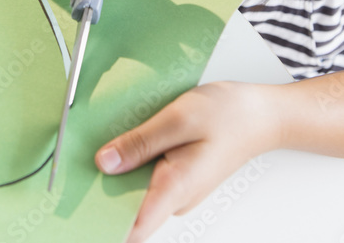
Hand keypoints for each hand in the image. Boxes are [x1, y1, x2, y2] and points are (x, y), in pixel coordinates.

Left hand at [94, 82, 281, 242]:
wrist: (263, 115)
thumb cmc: (229, 115)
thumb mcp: (179, 117)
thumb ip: (140, 142)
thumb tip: (104, 162)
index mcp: (176, 187)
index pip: (135, 228)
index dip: (104, 224)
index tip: (80, 212)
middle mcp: (176, 197)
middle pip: (127, 208)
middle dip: (104, 186)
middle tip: (88, 158)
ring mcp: (177, 191)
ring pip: (135, 190)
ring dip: (119, 170)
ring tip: (112, 140)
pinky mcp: (177, 179)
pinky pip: (146, 178)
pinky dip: (134, 162)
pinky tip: (131, 140)